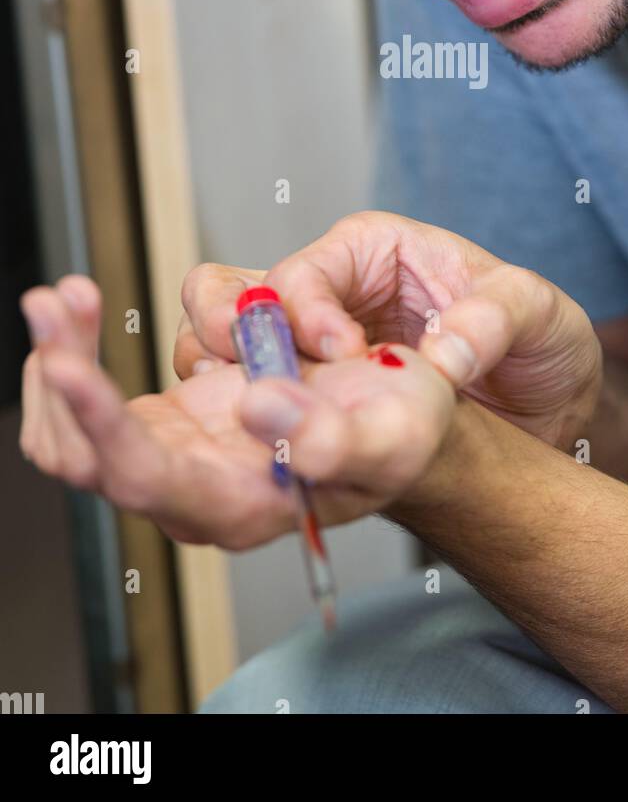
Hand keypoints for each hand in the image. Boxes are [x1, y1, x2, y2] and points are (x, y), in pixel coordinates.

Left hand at [18, 275, 453, 548]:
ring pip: (66, 427)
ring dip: (57, 354)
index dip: (97, 423)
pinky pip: (86, 396)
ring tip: (66, 293)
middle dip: (59, 370)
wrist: (393, 421)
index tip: (68, 364)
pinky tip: (81, 308)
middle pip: (76, 454)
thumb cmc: (398, 432)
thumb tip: (258, 406)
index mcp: (238, 508)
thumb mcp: (394, 434)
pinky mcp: (160, 423)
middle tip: (56, 297)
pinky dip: (75, 348)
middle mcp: (187, 493)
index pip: (141, 477)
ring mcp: (166, 458)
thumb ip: (332, 438)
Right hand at [176, 211, 602, 451]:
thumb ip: (496, 316)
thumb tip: (445, 350)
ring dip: (224, 383)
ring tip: (255, 422)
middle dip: (226, 332)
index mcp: (371, 251)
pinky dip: (240, 428)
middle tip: (252, 382)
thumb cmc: (537, 344)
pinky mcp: (306, 405)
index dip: (309, 314)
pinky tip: (269, 452)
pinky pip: (248, 407)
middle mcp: (327, 294)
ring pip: (220, 349)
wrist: (544, 415)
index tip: (345, 358)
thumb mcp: (541, 315)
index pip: (306, 271)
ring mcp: (307, 353)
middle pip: (236, 297)